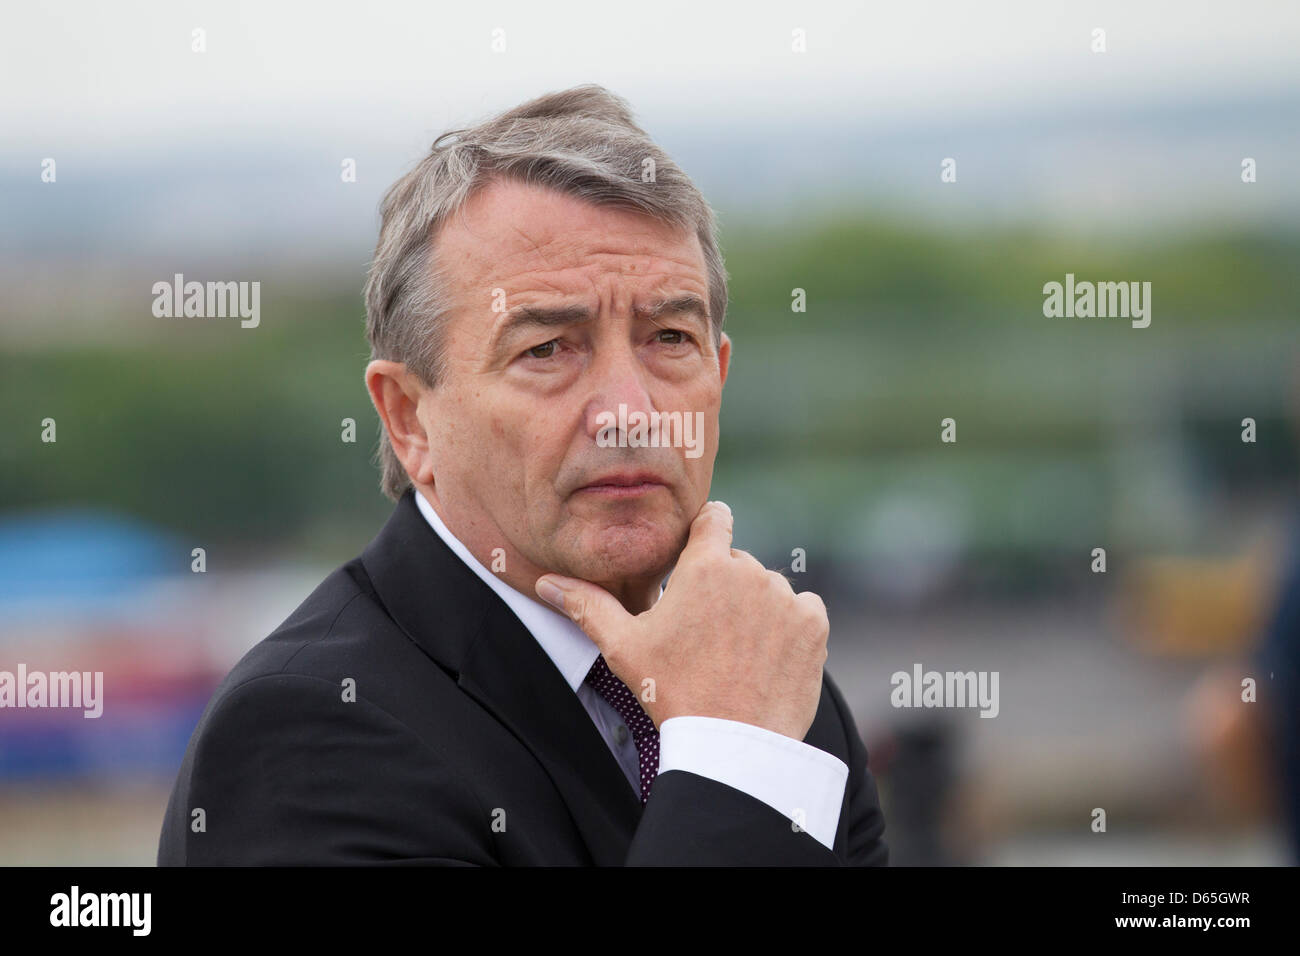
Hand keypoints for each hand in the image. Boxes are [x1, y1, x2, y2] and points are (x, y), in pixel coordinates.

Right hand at [535, 500, 827, 740]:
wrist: (731, 745)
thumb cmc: (672, 693)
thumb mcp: (623, 648)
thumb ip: (587, 605)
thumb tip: (544, 582)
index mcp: (705, 566)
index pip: (714, 517)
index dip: (706, 532)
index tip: (697, 556)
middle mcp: (751, 571)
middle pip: (738, 562)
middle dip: (724, 586)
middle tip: (705, 631)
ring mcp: (787, 598)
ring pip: (770, 588)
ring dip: (757, 608)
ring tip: (734, 652)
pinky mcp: (814, 625)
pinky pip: (803, 610)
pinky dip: (789, 628)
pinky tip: (765, 657)